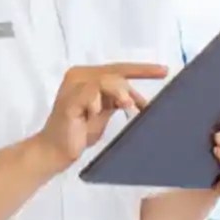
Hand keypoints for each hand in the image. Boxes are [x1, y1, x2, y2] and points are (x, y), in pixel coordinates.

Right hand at [33, 62, 168, 173]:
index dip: (142, 69)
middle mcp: (78, 76)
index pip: (119, 68)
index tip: (164, 71)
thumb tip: (143, 100)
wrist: (55, 151)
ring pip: (103, 80)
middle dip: (131, 87)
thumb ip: (120, 100)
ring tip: (127, 105)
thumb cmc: (80, 131)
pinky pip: (89, 94)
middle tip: (139, 104)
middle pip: (113, 72)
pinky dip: (97, 103)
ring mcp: (72, 87)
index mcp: (87, 76)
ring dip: (118, 92)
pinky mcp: (68, 101)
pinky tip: (97, 113)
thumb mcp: (105, 112)